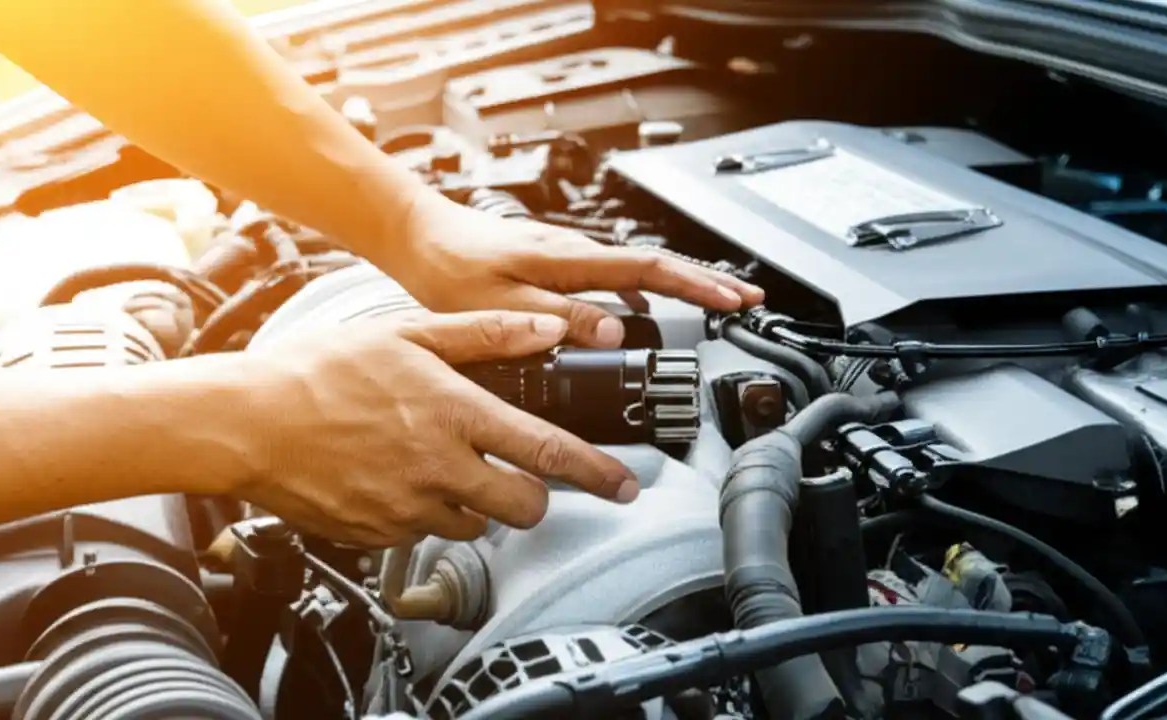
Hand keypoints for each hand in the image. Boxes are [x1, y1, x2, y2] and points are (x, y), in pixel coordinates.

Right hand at [233, 310, 637, 547]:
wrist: (245, 422)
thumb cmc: (317, 371)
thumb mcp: (407, 334)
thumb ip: (485, 334)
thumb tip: (548, 328)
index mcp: (454, 413)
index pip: (547, 452)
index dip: (597, 472)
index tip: (624, 484)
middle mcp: (438, 467)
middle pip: (525, 506)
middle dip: (536, 495)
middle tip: (523, 478)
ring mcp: (408, 507)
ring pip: (476, 523)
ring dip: (477, 502)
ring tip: (442, 466)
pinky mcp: (379, 535)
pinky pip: (423, 532)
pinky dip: (426, 512)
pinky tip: (398, 478)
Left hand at [377, 194, 764, 347]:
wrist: (418, 237)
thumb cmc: (449, 270)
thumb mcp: (499, 306)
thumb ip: (558, 319)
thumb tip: (615, 329)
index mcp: (569, 260)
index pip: (651, 270)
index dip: (698, 287)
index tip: (735, 301)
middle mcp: (575, 250)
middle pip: (657, 265)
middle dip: (707, 281)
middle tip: (748, 300)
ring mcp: (568, 253)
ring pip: (638, 268)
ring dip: (680, 285)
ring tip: (714, 303)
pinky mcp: (556, 261)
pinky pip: (614, 273)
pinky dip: (644, 287)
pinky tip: (645, 306)